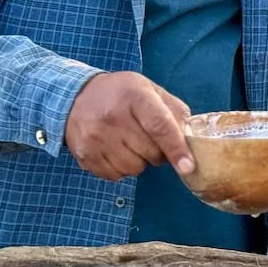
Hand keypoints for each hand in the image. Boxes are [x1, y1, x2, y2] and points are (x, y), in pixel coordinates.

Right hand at [64, 71, 193, 181]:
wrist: (77, 96)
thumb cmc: (122, 93)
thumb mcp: (150, 90)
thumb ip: (174, 110)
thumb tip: (190, 136)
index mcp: (135, 97)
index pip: (159, 126)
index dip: (176, 148)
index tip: (188, 166)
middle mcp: (113, 118)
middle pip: (150, 151)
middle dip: (159, 152)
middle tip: (153, 140)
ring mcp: (96, 139)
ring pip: (134, 168)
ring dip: (141, 161)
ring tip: (132, 143)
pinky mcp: (84, 156)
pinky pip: (115, 176)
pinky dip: (123, 169)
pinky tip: (118, 151)